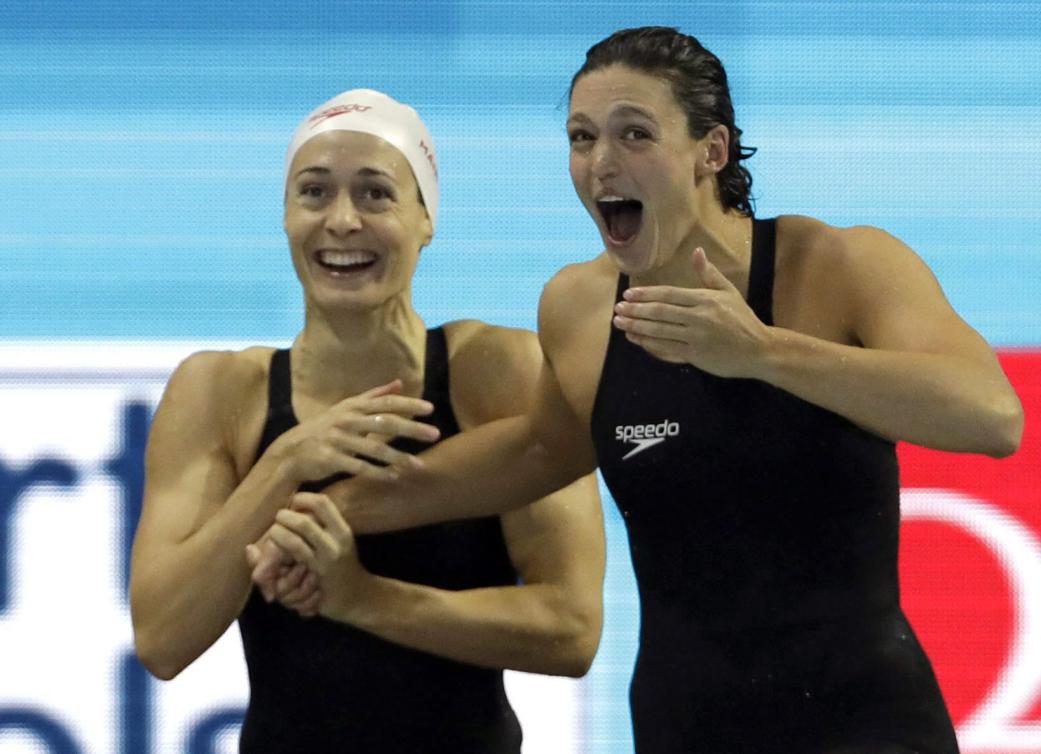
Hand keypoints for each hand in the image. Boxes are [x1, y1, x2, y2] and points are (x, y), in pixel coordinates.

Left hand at [252, 492, 366, 618]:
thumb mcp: (337, 545)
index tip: (291, 503)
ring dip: (277, 535)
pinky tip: (274, 554)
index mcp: (342, 529)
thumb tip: (294, 513)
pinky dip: (279, 554)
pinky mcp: (318, 575)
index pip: (322, 502)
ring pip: (296, 540)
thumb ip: (319, 530)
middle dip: (284, 518)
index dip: (302, 498)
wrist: (359, 597)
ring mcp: (328, 558)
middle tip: (276, 519)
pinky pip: (295, 560)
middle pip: (305, 521)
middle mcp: (337, 540)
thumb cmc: (343, 569)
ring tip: (272, 533)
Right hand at [269, 379, 439, 483]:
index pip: (385, 402)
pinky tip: (394, 477)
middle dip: (412, 428)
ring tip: (418, 465)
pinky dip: (378, 472)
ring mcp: (337, 440)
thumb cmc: (324, 428)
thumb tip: (399, 382)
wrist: (291, 451)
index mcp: (352, 407)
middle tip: (435, 434)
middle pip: (384, 422)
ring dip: (399, 457)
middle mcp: (346, 420)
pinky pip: (359, 467)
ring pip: (374, 448)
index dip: (408, 404)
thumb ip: (374, 395)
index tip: (430, 409)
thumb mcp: (347, 408)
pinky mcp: (330, 459)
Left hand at [611, 247, 769, 377]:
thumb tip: (697, 251)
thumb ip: (709, 274)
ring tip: (619, 323)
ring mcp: (695, 337)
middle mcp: (699, 317)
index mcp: (705, 299)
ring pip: (659, 331)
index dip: (646, 295)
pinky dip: (648, 343)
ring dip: (636, 327)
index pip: (669, 294)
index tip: (628, 295)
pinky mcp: (695, 356)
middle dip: (635, 310)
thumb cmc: (742, 319)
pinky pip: (666, 349)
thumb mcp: (729, 292)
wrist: (758, 350)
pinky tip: (635, 339)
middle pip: (660, 312)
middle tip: (617, 309)